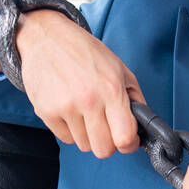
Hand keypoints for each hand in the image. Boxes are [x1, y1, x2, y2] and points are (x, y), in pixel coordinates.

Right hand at [0, 10, 144, 157]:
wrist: (47, 38)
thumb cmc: (84, 52)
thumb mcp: (119, 68)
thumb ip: (135, 98)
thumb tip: (142, 125)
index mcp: (111, 89)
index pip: (124, 138)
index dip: (129, 143)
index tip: (128, 139)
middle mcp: (88, 100)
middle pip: (103, 150)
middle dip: (108, 143)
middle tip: (106, 128)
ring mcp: (65, 108)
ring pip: (84, 146)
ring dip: (88, 135)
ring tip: (85, 113)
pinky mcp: (46, 112)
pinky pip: (66, 139)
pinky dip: (71, 130)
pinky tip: (71, 110)